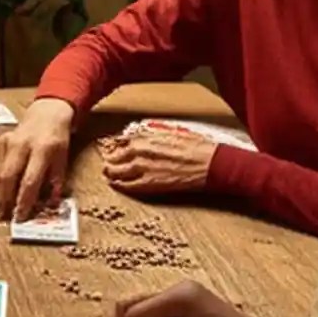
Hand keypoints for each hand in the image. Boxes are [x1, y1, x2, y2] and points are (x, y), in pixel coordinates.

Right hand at [0, 98, 73, 220]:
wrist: (46, 114)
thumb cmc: (57, 139)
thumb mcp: (63, 159)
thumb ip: (56, 182)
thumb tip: (49, 205)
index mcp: (42, 149)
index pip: (30, 180)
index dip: (24, 201)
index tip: (22, 216)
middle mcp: (21, 145)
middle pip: (8, 178)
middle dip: (6, 200)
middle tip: (8, 216)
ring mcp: (7, 142)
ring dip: (0, 194)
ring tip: (5, 207)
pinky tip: (4, 190)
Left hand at [102, 131, 217, 194]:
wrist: (209, 162)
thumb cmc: (196, 146)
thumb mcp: (172, 131)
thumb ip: (154, 134)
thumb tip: (143, 137)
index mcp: (146, 136)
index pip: (121, 141)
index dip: (116, 146)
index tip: (114, 149)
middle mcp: (140, 150)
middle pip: (114, 156)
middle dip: (110, 160)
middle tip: (108, 163)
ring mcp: (142, 168)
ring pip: (116, 171)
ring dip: (110, 172)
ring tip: (108, 174)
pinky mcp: (148, 184)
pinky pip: (127, 185)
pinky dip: (119, 185)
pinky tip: (116, 184)